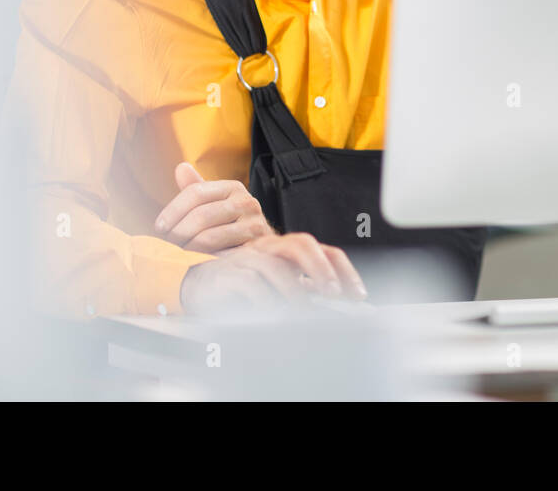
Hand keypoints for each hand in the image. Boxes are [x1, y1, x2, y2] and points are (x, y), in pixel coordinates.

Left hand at [154, 162, 277, 251]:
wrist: (258, 248)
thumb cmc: (229, 225)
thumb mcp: (212, 204)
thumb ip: (195, 189)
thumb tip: (181, 167)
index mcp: (232, 187)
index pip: (195, 193)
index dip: (173, 210)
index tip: (160, 227)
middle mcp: (246, 202)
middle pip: (201, 215)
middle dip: (179, 232)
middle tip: (167, 244)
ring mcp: (254, 224)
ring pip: (209, 236)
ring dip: (189, 247)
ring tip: (180, 253)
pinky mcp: (255, 248)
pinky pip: (222, 254)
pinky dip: (205, 258)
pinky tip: (196, 261)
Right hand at [179, 233, 368, 315]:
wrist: (199, 287)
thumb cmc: (243, 288)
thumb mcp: (281, 289)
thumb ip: (306, 293)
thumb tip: (341, 309)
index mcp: (288, 250)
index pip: (324, 250)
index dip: (344, 270)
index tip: (357, 295)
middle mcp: (270, 248)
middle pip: (301, 244)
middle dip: (320, 268)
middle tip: (333, 293)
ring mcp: (248, 258)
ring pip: (275, 265)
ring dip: (293, 290)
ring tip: (305, 312)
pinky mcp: (228, 274)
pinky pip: (250, 283)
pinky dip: (265, 299)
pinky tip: (274, 313)